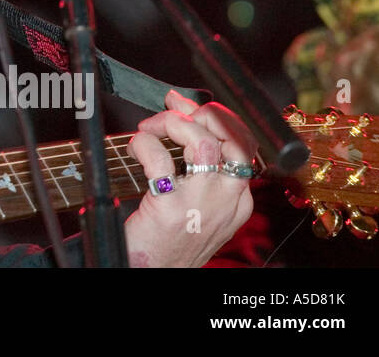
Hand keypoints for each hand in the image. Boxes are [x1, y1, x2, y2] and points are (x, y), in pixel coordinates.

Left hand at [124, 90, 256, 266]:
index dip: (213, 115)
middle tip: (170, 112)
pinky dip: (144, 143)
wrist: (154, 274)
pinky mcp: (170, 208)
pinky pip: (159, 159)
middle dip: (201, 113)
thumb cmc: (168, 239)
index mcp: (236, 200)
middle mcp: (226, 200)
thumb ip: (194, 163)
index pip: (242, 144)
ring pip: (202, 142)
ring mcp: (201, 204)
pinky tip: (137, 147)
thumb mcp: (195, 201)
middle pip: (231, 139)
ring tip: (150, 129)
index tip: (184, 104)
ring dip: (171, 124)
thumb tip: (179, 112)